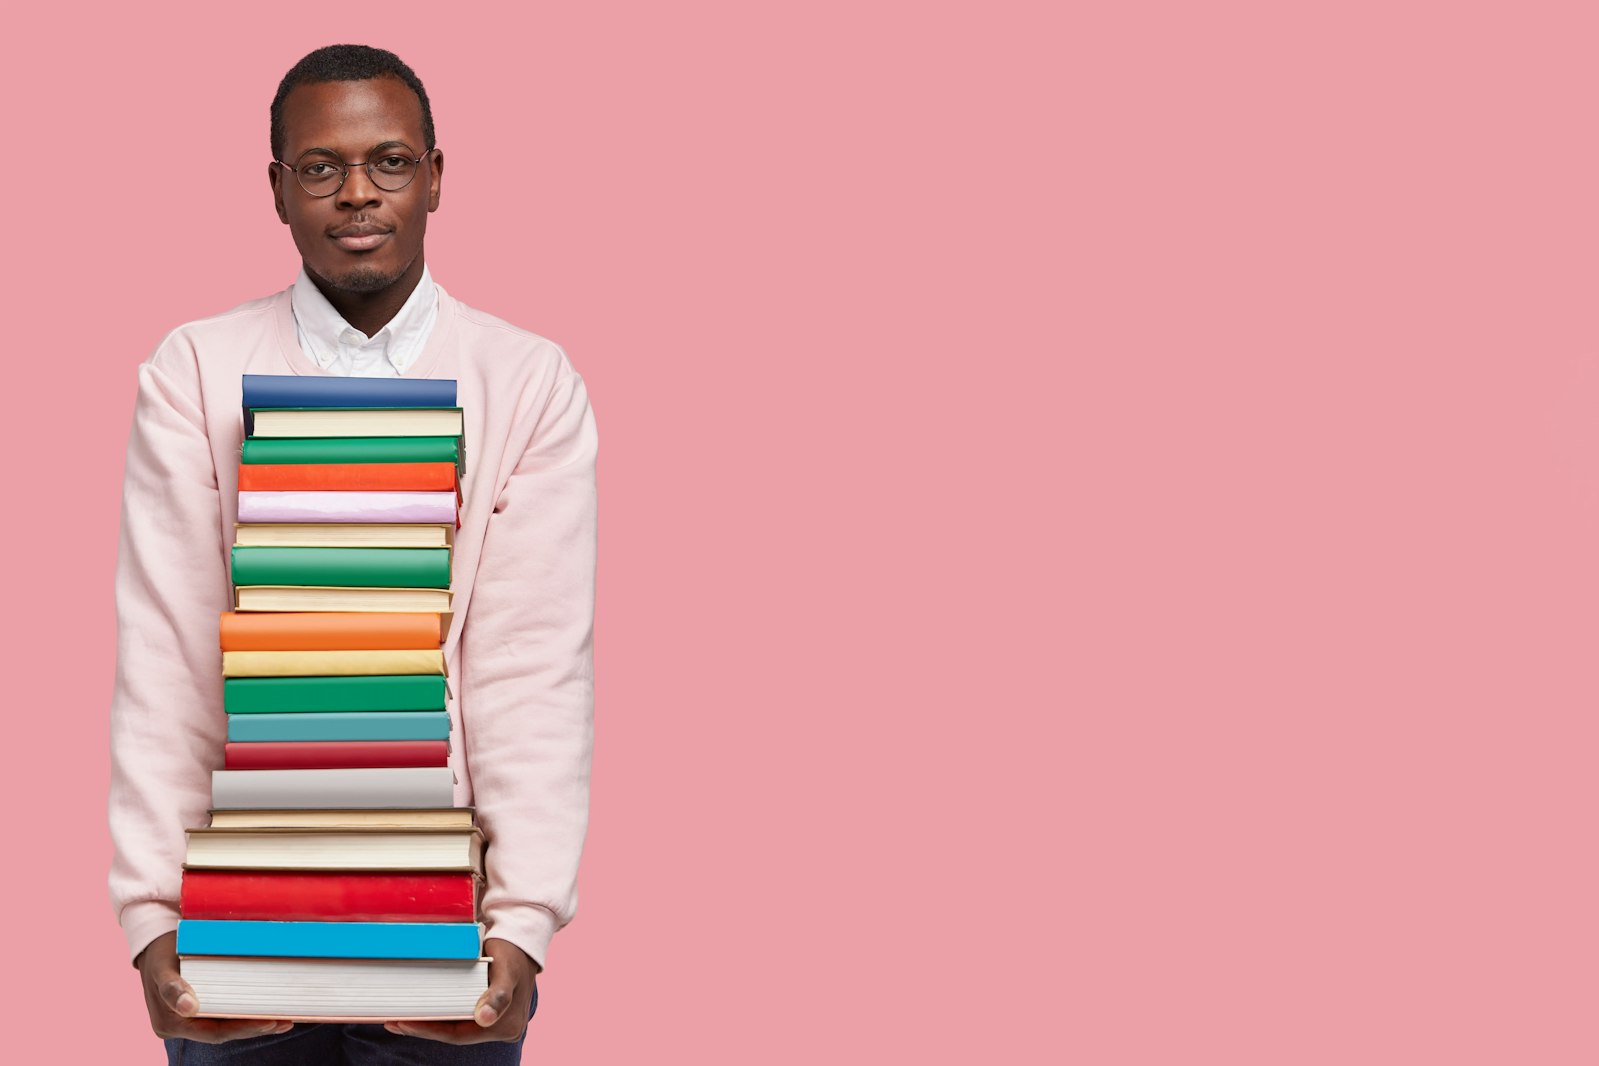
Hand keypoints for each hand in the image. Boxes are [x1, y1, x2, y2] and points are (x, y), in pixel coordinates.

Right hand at [137, 931, 293, 1042]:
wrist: (152, 943)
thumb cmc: (160, 951)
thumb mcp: (162, 966)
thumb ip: (172, 987)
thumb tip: (188, 1007)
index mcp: (169, 1022)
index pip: (212, 1032)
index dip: (242, 1029)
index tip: (268, 1021)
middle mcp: (178, 1027)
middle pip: (221, 1033)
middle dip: (253, 1029)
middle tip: (284, 1022)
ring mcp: (187, 1020)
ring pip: (224, 1027)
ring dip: (252, 1025)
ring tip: (283, 1021)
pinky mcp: (197, 1011)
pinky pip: (221, 1018)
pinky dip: (242, 1016)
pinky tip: (266, 1013)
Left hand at [385, 938, 536, 1043]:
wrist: (522, 940)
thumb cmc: (512, 951)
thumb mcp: (506, 969)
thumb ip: (498, 995)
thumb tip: (485, 1018)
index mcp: (508, 1025)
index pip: (460, 1035)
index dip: (430, 1031)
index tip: (404, 1022)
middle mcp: (503, 1029)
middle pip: (456, 1034)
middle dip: (424, 1028)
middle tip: (394, 1022)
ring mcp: (495, 1023)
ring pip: (456, 1029)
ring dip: (429, 1024)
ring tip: (400, 1019)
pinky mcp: (488, 1014)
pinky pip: (460, 1021)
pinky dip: (440, 1017)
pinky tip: (420, 1012)